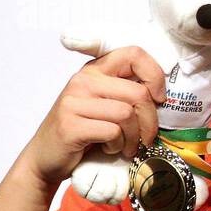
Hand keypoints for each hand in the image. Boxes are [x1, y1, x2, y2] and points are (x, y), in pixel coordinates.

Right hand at [24, 45, 165, 187]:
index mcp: (96, 70)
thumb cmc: (84, 132)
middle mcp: (83, 80)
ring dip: (133, 137)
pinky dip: (118, 145)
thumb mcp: (104, 105)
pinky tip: (109, 148)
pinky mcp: (70, 124)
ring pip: (126, 114)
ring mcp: (74, 101)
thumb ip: (126, 94)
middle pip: (138, 93)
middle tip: (146, 138)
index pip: (133, 53)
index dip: (155, 75)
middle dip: (150, 121)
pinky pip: (112, 132)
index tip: (159, 98)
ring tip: (125, 146)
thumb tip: (164, 97)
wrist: (47, 157)